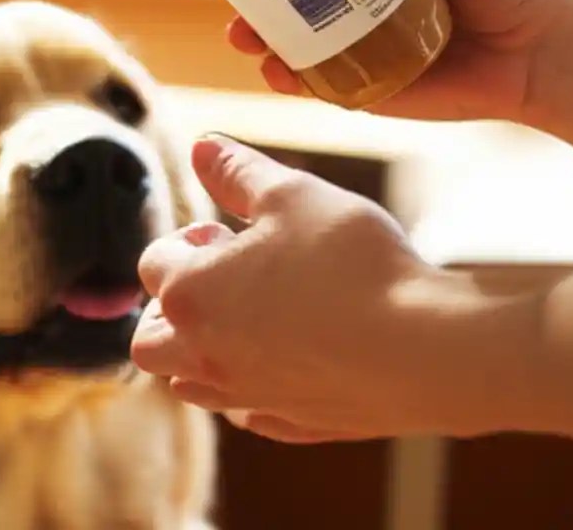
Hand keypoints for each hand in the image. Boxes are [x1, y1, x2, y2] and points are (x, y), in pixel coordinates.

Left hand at [131, 135, 497, 442]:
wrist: (424, 348)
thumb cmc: (352, 263)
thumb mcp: (293, 193)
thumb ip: (238, 171)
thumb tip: (202, 147)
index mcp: (190, 295)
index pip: (153, 263)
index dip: (189, 239)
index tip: (230, 232)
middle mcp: (202, 355)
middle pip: (148, 338)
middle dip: (172, 306)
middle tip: (227, 279)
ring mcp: (243, 397)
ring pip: (188, 383)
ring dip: (201, 349)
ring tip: (255, 316)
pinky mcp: (287, 425)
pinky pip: (245, 411)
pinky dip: (249, 387)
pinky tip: (289, 358)